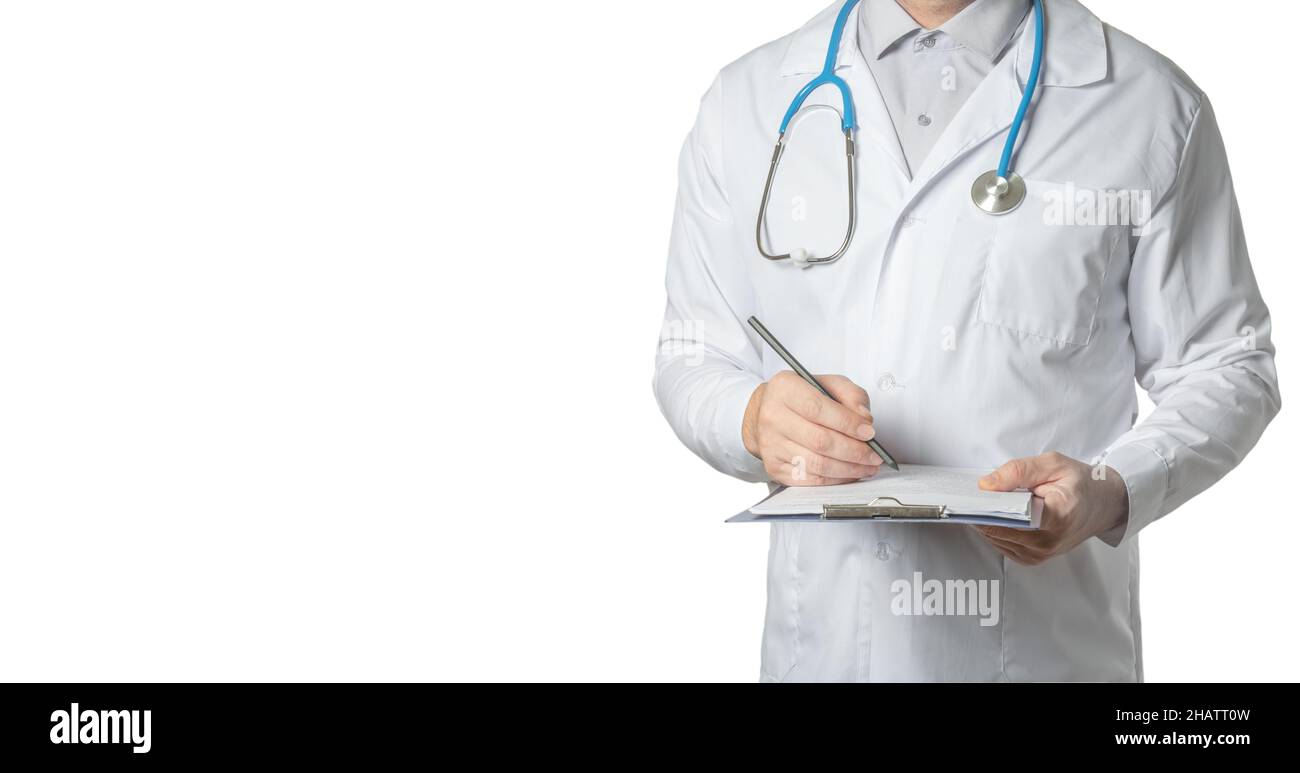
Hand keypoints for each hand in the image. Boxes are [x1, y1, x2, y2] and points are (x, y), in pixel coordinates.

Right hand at [741, 371, 882, 485]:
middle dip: (854, 451)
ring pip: (816, 464)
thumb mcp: (827, 384)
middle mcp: (772, 417)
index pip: (817, 409)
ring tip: (868, 467)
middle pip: (819, 441)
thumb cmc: (802, 398)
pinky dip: (835, 479)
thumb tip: (865, 419)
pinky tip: (849, 474)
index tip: (870, 432)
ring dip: (848, 469)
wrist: (768, 413)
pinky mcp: (773, 467)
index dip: (847, 423)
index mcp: (785, 389)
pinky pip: (809, 479)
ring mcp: (770, 445)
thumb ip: (851, 394)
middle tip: (874, 455)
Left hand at [974, 452, 1128, 565]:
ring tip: (980, 503)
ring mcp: (1041, 554)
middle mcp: (1048, 542)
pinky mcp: (1034, 558)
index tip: (970, 497)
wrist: (1102, 504)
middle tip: (968, 496)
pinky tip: (993, 515)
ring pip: (996, 539)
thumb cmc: (1080, 483)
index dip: (987, 507)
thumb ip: (1017, 471)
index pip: (1010, 517)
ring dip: (985, 522)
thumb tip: (986, 485)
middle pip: (998, 530)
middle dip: (981, 513)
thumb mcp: (1052, 464)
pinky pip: (1003, 545)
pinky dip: (994, 530)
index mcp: (1056, 517)